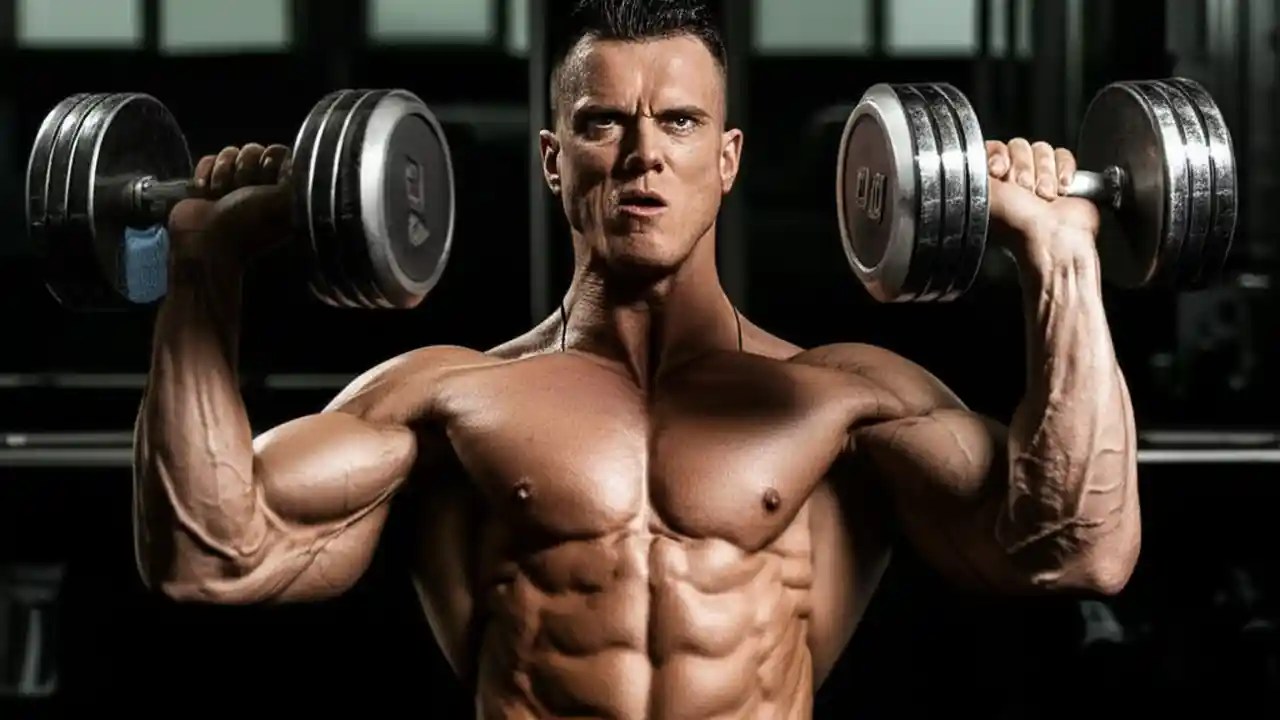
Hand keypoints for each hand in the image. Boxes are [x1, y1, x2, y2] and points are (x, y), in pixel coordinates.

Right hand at [167, 143, 292, 268]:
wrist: (203, 240)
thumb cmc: (244, 224)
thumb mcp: (280, 202)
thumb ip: (294, 181)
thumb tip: (295, 161)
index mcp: (280, 191)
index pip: (279, 153)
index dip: (269, 161)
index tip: (264, 179)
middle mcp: (259, 186)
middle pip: (253, 150)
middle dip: (243, 168)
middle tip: (239, 190)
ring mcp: (233, 184)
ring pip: (230, 152)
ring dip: (222, 171)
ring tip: (219, 193)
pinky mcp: (209, 182)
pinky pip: (209, 159)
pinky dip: (205, 173)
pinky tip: (205, 190)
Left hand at [985, 139, 1099, 257]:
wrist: (1054, 238)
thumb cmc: (1019, 225)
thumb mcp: (985, 197)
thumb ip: (974, 174)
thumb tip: (973, 158)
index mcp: (991, 182)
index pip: (992, 147)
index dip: (998, 156)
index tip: (999, 170)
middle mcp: (1013, 178)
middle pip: (1018, 145)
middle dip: (1023, 168)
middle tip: (1025, 190)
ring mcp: (1038, 176)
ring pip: (1041, 149)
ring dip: (1044, 173)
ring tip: (1044, 195)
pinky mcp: (1062, 176)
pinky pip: (1063, 155)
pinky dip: (1064, 170)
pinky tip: (1061, 190)